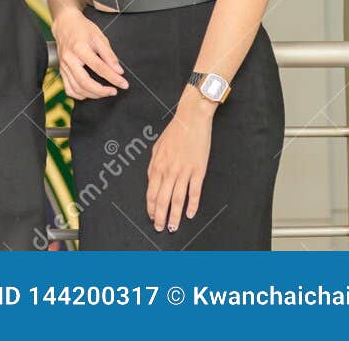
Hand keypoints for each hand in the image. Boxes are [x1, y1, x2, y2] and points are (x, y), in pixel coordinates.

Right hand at [51, 9, 128, 98]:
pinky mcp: (61, 70)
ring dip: (92, 94)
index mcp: (80, 48)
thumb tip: (118, 71)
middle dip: (101, 91)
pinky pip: (69, 89)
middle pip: (84, 82)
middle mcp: (69, 59)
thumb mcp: (99, 37)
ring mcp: (63, 66)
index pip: (99, 67)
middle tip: (114, 91)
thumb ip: (109, 55)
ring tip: (104, 92)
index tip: (124, 84)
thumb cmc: (82, 29)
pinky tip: (89, 92)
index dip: (113, 78)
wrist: (65, 24)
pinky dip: (80, 95)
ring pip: (76, 88)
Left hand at [146, 95, 213, 231]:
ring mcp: (184, 171)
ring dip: (175, 215)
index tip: (152, 217)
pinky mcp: (198, 170)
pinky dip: (192, 205)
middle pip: (162, 199)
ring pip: (177, 199)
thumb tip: (152, 180)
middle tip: (161, 228)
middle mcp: (168, 170)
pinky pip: (194, 191)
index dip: (151, 207)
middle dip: (160, 216)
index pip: (151, 192)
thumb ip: (154, 165)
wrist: (191, 120)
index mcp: (157, 165)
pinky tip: (190, 214)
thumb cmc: (174, 133)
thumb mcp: (157, 147)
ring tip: (174, 227)